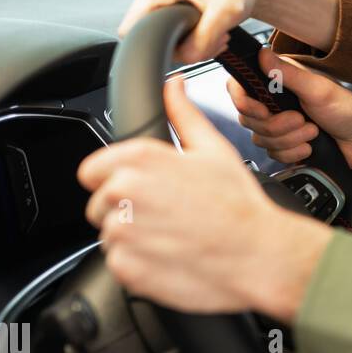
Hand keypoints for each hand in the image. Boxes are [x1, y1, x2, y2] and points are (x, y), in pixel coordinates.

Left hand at [77, 78, 331, 321]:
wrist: (259, 255)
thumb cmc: (240, 205)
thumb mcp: (215, 149)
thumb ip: (183, 114)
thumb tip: (173, 85)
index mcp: (140, 159)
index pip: (92, 170)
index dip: (116, 179)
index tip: (144, 189)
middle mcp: (124, 193)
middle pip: (99, 204)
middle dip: (126, 209)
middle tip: (167, 214)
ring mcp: (122, 233)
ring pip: (110, 234)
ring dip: (134, 237)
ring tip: (173, 236)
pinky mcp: (126, 267)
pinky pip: (119, 263)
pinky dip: (139, 264)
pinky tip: (170, 256)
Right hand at [118, 0, 274, 64]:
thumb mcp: (224, 14)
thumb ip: (202, 39)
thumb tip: (186, 57)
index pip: (132, 33)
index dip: (158, 47)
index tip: (190, 43)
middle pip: (151, 40)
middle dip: (182, 48)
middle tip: (210, 38)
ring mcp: (158, 2)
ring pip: (164, 42)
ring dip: (192, 46)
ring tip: (214, 34)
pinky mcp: (167, 10)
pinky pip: (172, 38)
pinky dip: (193, 43)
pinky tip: (210, 34)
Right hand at [230, 47, 351, 182]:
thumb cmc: (347, 109)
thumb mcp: (317, 88)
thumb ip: (287, 73)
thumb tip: (262, 53)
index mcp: (279, 82)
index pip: (240, 88)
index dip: (245, 102)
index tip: (263, 110)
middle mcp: (275, 101)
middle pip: (249, 118)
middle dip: (278, 125)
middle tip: (302, 119)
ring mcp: (279, 124)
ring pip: (261, 138)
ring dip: (289, 139)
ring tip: (312, 131)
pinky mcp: (285, 144)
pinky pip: (273, 154)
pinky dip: (292, 153)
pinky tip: (309, 146)